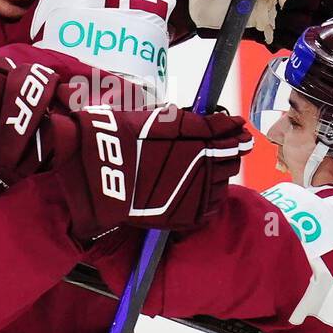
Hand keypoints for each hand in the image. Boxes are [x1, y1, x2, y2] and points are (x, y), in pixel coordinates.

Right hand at [49, 104, 251, 239]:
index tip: (240, 129)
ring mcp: (192, 189)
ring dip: (223, 173)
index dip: (233, 130)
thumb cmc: (115, 139)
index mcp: (191, 135)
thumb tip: (213, 122)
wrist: (92, 170)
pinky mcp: (182, 213)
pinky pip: (209, 208)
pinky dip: (212, 199)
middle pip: (228, 157)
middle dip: (231, 151)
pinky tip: (208, 192)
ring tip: (218, 169)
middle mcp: (197, 161)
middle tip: (233, 147)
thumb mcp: (152, 120)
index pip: (223, 132)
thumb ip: (185, 123)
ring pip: (222, 181)